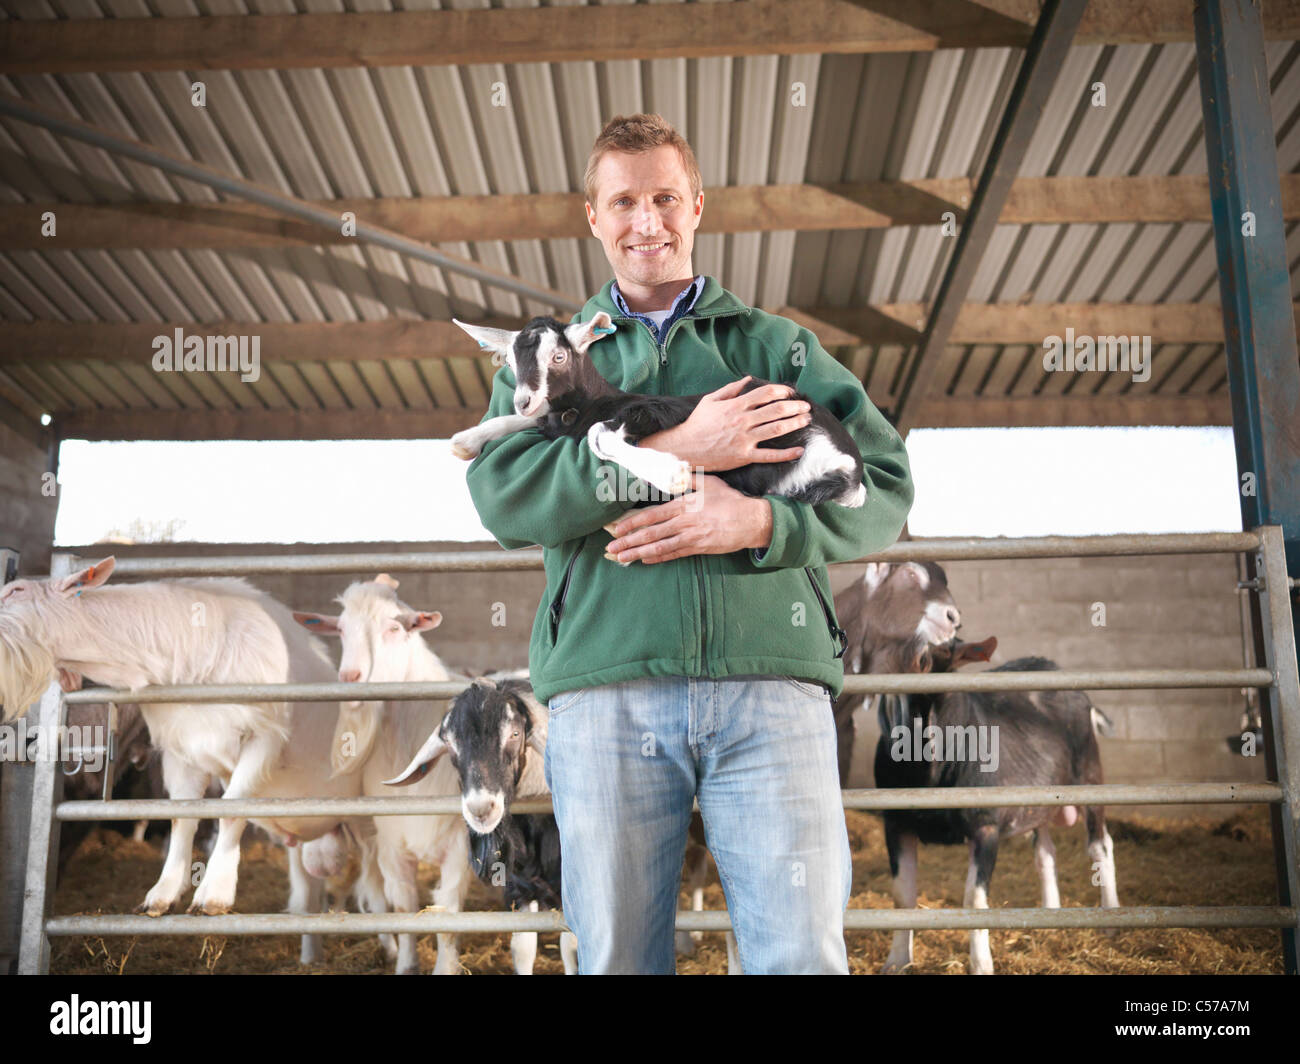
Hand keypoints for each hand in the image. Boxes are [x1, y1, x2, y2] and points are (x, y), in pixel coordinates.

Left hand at [604, 475, 772, 564]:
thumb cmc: (729, 500)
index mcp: (684, 505)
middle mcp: (684, 522)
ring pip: (659, 547)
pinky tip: (644, 560)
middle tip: (610, 548)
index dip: (632, 523)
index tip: (616, 529)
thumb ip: (687, 478)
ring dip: (638, 553)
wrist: (751, 520)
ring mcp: (691, 537)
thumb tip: (672, 470)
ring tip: (622, 558)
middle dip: (628, 541)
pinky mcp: (699, 548)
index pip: (652, 515)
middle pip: (651, 533)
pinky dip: (658, 557)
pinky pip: (674, 554)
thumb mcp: (708, 482)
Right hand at [639, 377, 810, 471]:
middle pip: (776, 410)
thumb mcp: (710, 401)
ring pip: (777, 429)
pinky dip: (786, 454)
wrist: (684, 449)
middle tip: (806, 406)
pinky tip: (799, 451)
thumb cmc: (696, 424)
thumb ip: (730, 389)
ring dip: (795, 423)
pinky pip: (769, 455)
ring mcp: (745, 439)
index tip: (791, 392)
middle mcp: (743, 421)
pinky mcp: (744, 456)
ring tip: (807, 420)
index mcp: (736, 406)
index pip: (765, 394)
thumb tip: (747, 379)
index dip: (782, 391)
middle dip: (795, 406)